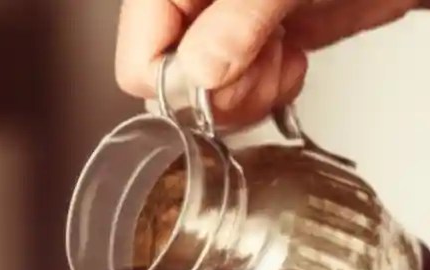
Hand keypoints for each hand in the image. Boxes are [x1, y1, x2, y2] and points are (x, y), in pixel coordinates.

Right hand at [115, 0, 418, 125]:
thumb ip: (240, 20)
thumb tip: (197, 72)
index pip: (140, 61)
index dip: (184, 82)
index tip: (236, 67)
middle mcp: (189, 6)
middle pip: (168, 89)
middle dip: (223, 89)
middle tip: (268, 55)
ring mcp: (216, 29)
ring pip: (200, 100)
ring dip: (248, 93)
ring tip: (282, 52)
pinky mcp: (246, 48)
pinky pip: (233, 98)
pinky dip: (265, 92)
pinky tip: (289, 59)